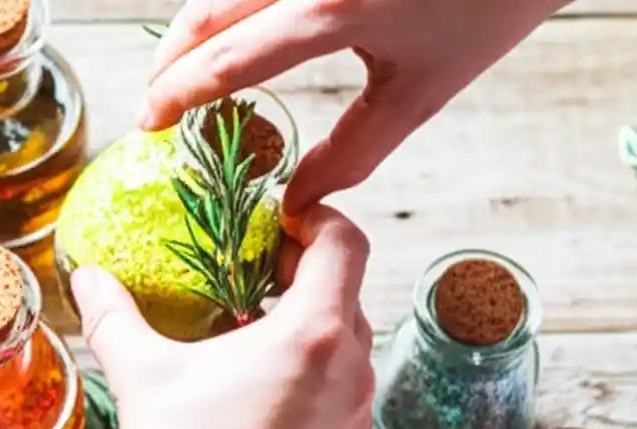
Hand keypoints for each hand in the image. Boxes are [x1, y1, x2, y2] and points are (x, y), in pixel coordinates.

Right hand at [71, 204, 372, 428]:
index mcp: (313, 335)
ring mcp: (354, 413)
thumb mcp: (141, 378)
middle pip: (347, 287)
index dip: (315, 216)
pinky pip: (337, 382)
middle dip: (300, 267)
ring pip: (344, 337)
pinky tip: (248, 382)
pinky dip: (305, 362)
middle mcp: (350, 369)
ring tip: (240, 323)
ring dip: (302, 316)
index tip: (270, 220)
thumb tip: (87, 276)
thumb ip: (114, 315)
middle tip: (244, 266)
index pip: (346, 241)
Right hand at [139, 0, 568, 211]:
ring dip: (195, 26)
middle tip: (155, 102)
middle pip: (207, 10)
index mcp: (332, 10)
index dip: (176, 94)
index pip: (227, 58)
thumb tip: (296, 201)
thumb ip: (351, 150)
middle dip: (170, 58)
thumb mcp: (420, 91)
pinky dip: (229, 5)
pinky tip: (227, 29)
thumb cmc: (490, 7)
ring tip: (186, 72)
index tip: (146, 124)